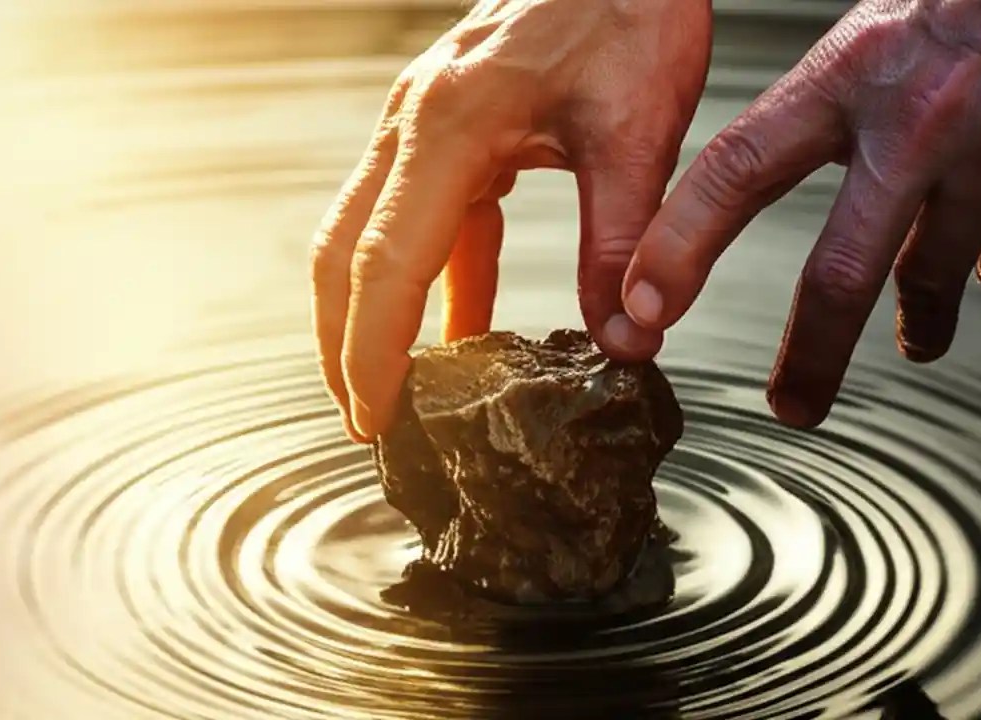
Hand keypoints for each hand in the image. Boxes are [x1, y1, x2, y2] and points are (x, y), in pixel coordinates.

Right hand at [311, 0, 710, 440]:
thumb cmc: (628, 6)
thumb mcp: (638, 129)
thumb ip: (624, 237)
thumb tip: (626, 336)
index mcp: (449, 126)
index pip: (385, 262)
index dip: (370, 350)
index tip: (372, 418)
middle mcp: (415, 124)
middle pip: (343, 252)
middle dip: (341, 343)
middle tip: (362, 422)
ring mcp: (423, 124)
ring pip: (367, 235)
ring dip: (373, 314)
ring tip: (399, 391)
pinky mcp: (451, 129)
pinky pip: (424, 218)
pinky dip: (435, 279)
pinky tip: (465, 328)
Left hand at [618, 0, 980, 427]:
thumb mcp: (876, 30)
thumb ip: (822, 111)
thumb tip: (758, 189)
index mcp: (850, 74)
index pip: (736, 169)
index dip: (681, 246)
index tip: (645, 308)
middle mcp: (917, 121)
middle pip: (838, 274)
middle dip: (809, 359)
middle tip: (790, 406)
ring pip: (931, 284)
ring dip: (919, 324)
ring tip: (915, 339)